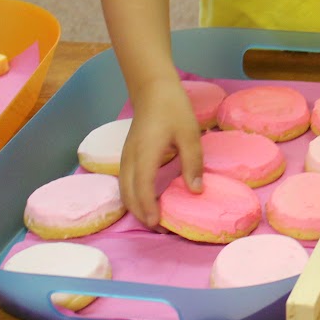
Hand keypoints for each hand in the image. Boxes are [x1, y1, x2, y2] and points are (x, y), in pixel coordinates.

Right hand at [119, 77, 203, 226]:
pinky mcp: (126, 156)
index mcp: (145, 154)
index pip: (141, 188)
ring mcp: (125, 158)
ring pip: (123, 191)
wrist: (153, 90)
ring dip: (136, 207)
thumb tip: (196, 191)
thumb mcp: (189, 134)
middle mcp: (129, 159)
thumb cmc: (173, 109)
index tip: (158, 224)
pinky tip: (147, 202)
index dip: (148, 208)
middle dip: (141, 214)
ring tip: (155, 219)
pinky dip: (133, 197)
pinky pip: (125, 183)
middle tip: (160, 229)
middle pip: (128, 195)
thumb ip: (192, 162)